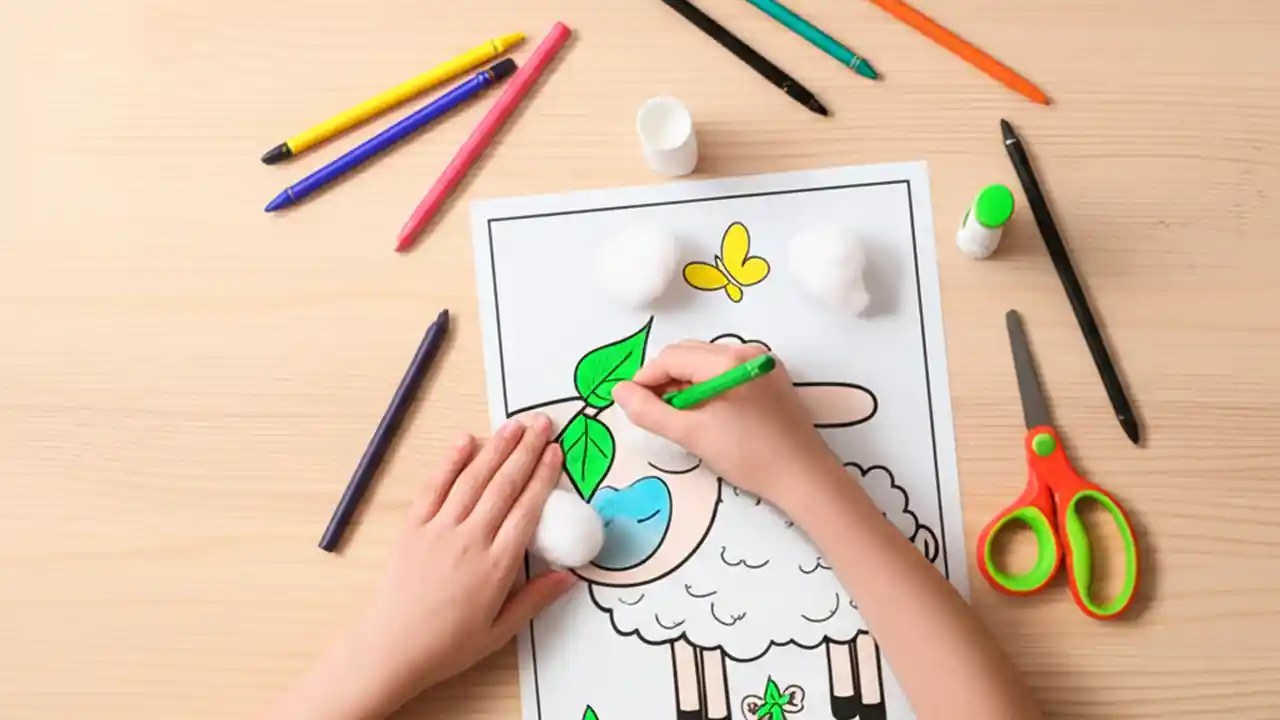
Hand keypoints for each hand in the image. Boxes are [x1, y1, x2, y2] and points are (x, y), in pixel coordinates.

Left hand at [265, 415, 575, 719]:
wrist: (393, 647)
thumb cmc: (449, 644)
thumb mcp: (501, 630)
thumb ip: (536, 598)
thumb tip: (571, 575)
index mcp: (497, 566)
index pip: (528, 509)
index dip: (544, 476)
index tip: (555, 453)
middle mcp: (470, 540)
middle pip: (505, 485)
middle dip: (526, 450)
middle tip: (543, 424)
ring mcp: (439, 530)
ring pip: (473, 479)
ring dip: (496, 447)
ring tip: (515, 425)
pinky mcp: (413, 527)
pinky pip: (434, 487)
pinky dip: (450, 461)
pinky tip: (466, 440)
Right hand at [611, 341, 842, 507]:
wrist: (805, 478)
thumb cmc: (749, 456)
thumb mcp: (693, 434)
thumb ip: (651, 411)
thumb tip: (619, 391)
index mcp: (728, 359)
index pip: (672, 356)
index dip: (645, 378)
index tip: (631, 404)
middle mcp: (747, 351)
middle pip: (689, 355)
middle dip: (665, 380)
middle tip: (654, 413)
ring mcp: (762, 363)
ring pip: (707, 364)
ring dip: (685, 385)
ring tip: (679, 418)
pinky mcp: (771, 380)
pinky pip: (727, 374)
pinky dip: (708, 389)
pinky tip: (706, 416)